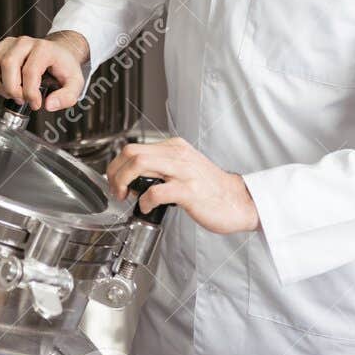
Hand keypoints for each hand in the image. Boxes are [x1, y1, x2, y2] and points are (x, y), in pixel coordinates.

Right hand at [0, 31, 87, 110]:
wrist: (59, 52)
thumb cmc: (64, 67)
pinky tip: (3, 85)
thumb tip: (49, 105)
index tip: (36, 104)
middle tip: (22, 99)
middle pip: (8, 64)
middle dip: (13, 89)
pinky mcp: (0, 47)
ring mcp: (10, 43)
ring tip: (12, 93)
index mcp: (44, 48)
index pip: (30, 71)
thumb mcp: (75, 83)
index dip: (30, 93)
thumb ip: (67, 97)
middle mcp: (25, 42)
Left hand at [106, 136, 260, 235]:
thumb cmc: (210, 188)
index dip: (117, 165)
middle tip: (116, 190)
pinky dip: (144, 201)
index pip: (133, 147)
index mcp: (174, 147)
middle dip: (115, 172)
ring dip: (124, 182)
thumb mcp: (183, 168)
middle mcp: (177, 154)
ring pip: (140, 164)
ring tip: (126, 197)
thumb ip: (161, 168)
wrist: (239, 200)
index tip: (115, 181)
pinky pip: (157, 191)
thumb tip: (133, 179)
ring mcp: (184, 172)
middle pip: (131, 152)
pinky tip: (147, 208)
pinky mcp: (189, 190)